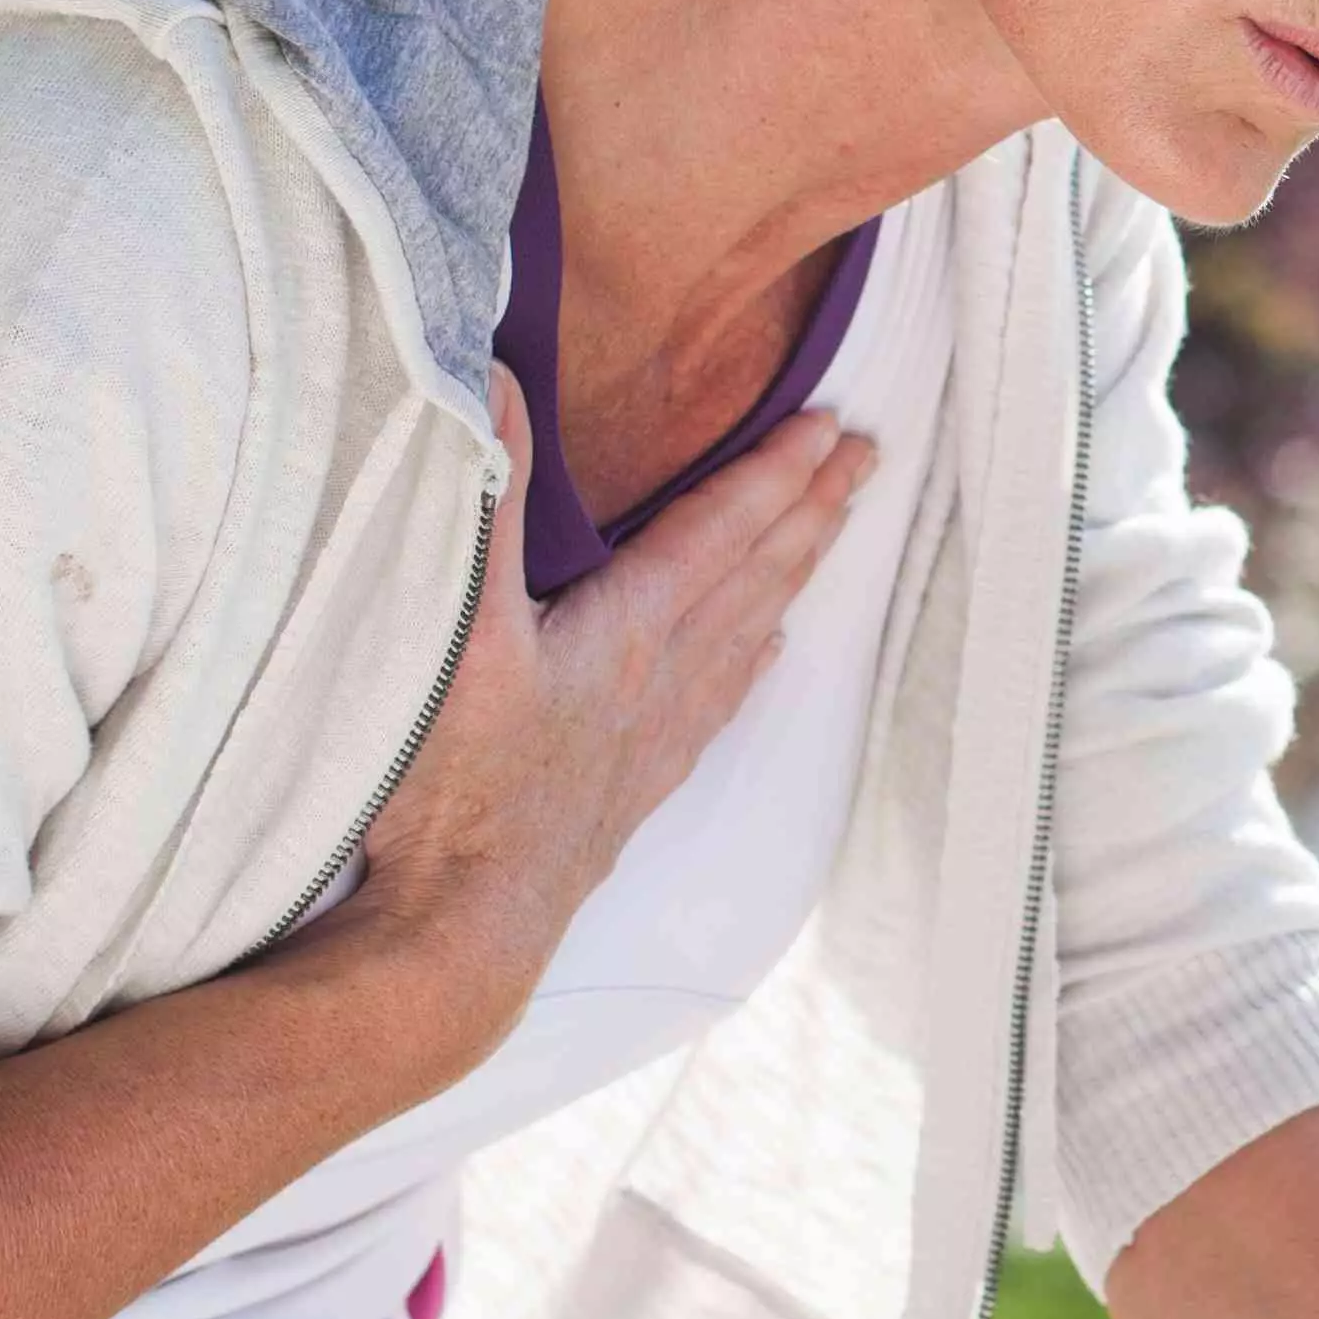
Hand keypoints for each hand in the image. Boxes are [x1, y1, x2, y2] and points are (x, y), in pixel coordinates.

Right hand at [312, 365, 872, 1082]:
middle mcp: (662, 682)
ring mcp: (653, 742)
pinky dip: (750, 661)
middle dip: (811, 510)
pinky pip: (718, 702)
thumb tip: (500, 382)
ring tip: (830, 534)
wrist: (458, 935)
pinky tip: (762, 657)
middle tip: (866, 458)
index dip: (775, 472)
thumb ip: (486, 500)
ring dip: (792, 575)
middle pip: (757, 576)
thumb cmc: (452, 789)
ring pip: (748, 636)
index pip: (722, 530)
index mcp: (632, 632)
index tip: (830, 426)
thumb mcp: (456, 627)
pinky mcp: (632, 792)